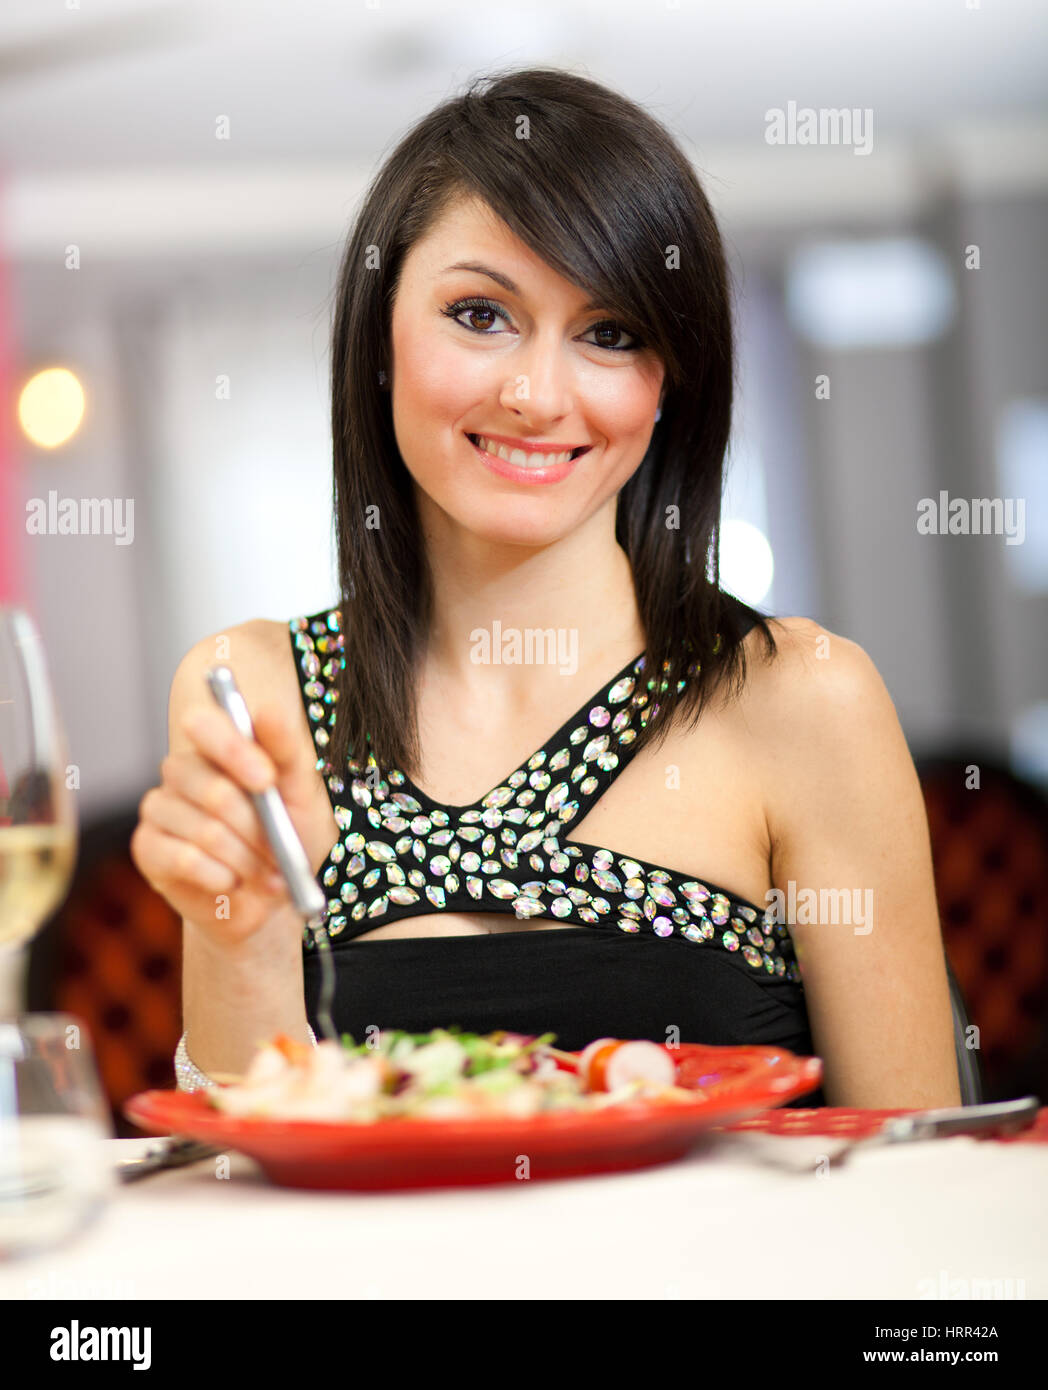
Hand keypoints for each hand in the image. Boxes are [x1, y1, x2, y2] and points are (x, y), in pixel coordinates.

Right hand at [131, 697, 326, 946]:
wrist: (270, 899)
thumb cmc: (288, 838)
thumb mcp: (302, 794)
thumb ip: (286, 751)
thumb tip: (266, 710)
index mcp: (217, 748)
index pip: (204, 725)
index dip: (234, 750)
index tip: (267, 780)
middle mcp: (182, 771)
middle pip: (212, 789)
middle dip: (256, 828)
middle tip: (279, 850)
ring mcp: (159, 808)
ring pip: (205, 830)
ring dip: (246, 859)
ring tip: (265, 873)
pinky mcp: (146, 847)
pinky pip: (184, 858)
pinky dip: (220, 876)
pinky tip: (232, 883)